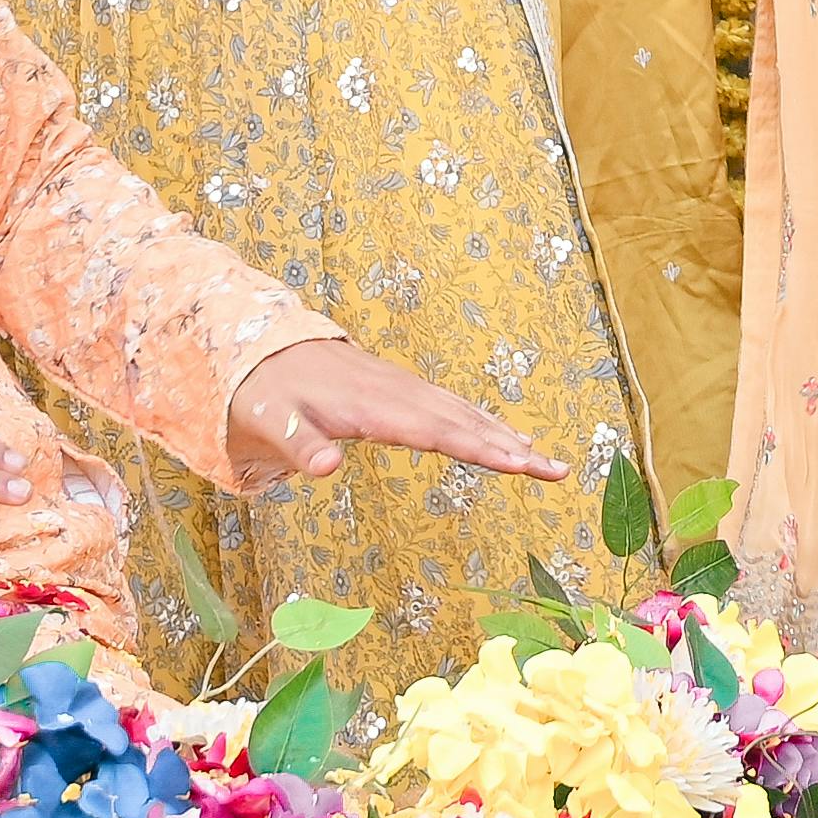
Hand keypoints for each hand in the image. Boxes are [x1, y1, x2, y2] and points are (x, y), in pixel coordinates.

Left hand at [226, 336, 559, 488]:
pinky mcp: (399, 390)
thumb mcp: (268, 421)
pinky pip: (451, 407)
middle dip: (511, 447)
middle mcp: (395, 394)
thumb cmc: (264, 392)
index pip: (434, 431)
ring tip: (545, 460)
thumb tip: (326, 468)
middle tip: (557, 471)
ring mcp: (401, 389)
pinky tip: (504, 435)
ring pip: (463, 413)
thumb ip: (298, 446)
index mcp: (370, 406)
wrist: (260, 346)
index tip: (519, 463)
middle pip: (463, 422)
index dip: (478, 448)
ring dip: (505, 436)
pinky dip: (483, 423)